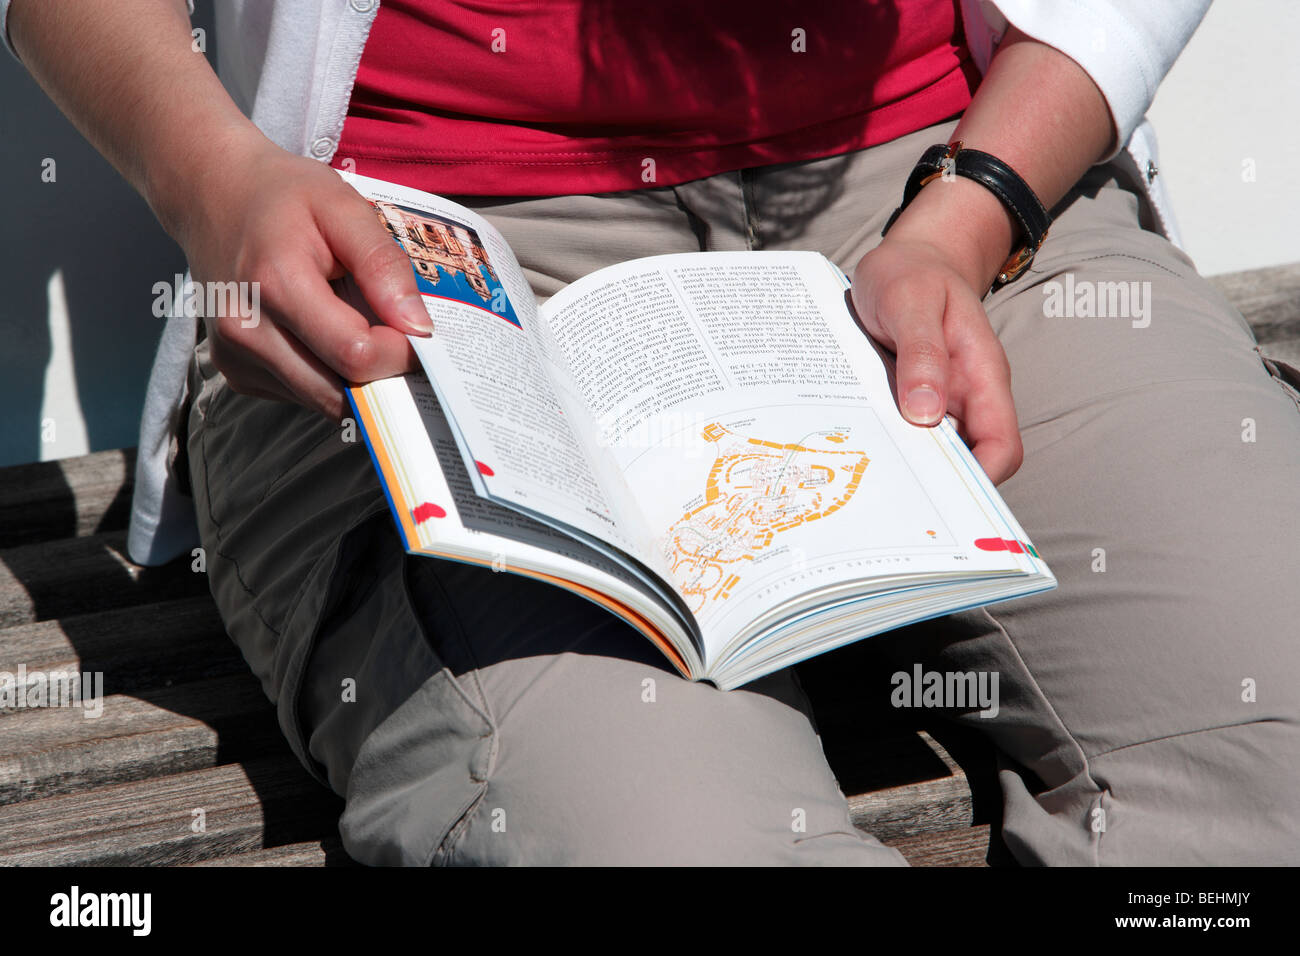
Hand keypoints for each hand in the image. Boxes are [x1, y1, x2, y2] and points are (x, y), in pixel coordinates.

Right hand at [161, 130, 432, 421]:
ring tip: (354, 325)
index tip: (415, 328)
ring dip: (355, 378)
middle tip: (395, 334)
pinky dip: (327, 376)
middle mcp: (245, 331)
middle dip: (382, 374)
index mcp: (275, 285)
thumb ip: (383, 265)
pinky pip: (302, 396)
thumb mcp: (343, 207)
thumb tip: (419, 327)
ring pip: (323, 403)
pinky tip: (322, 334)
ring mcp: (235, 357)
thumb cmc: (283, 196)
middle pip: (340, 393)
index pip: (357, 356)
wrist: (212, 195)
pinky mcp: (234, 373)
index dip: (399, 352)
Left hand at [850, 228, 1022, 484]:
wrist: (906, 259)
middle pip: (967, 463)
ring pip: (933, 455)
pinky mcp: (910, 401)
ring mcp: (939, 402)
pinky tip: (860, 451)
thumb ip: (921, 352)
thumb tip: (926, 414)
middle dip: (936, 486)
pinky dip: (889, 447)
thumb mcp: (911, 300)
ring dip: (907, 468)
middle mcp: (966, 397)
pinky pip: (906, 436)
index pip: (1002, 446)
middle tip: (888, 496)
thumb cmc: (913, 273)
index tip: (943, 496)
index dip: (983, 479)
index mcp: (982, 375)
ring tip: (867, 480)